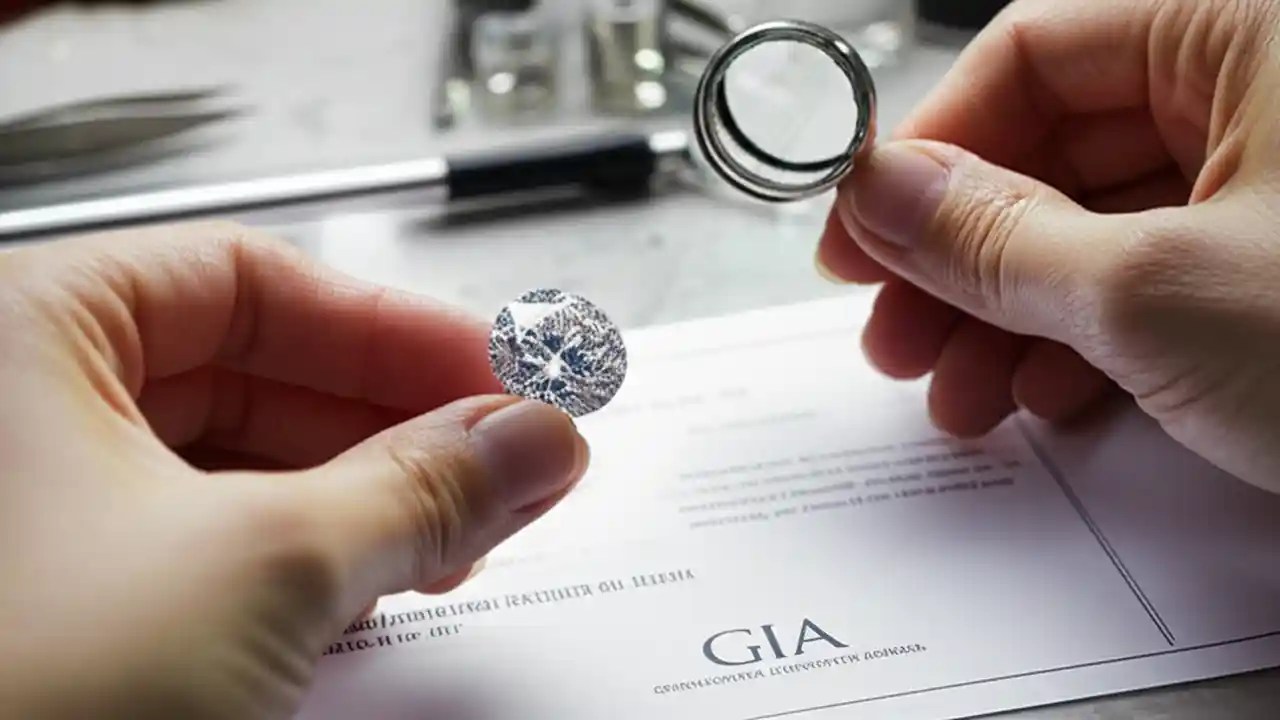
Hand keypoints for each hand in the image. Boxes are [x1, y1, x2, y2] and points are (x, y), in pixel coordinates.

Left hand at [0, 222, 588, 718]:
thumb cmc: (20, 703)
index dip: (393, 326)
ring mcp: (36, 518)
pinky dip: (305, 561)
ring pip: (237, 468)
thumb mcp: (264, 568)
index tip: (499, 372)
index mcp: (17, 337)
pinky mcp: (66, 607)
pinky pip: (210, 548)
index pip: (249, 281)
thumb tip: (527, 438)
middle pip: (252, 374)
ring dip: (363, 498)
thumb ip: (420, 487)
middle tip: (503, 457)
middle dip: (395, 424)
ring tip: (458, 531)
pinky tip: (374, 588)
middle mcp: (15, 415)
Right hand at [818, 0, 1279, 489]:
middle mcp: (1270, 88)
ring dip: (1005, 316)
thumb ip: (991, 238)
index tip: (862, 229)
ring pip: (1094, 225)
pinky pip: (1150, 274)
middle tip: (891, 330)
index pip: (1036, 52)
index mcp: (1255, 28)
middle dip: (957, 259)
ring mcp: (1279, 180)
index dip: (928, 148)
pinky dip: (1081, 340)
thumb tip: (883, 196)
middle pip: (1054, 150)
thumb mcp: (1156, 294)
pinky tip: (1042, 398)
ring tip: (956, 393)